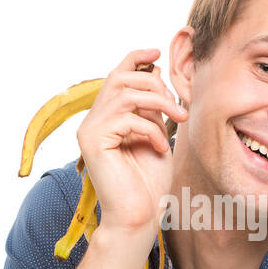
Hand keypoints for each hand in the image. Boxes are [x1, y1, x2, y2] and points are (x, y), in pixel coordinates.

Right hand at [77, 48, 187, 236]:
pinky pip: (127, 118)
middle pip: (120, 77)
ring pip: (125, 94)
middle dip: (155, 85)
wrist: (140, 215)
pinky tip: (160, 147)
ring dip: (159, 103)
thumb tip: (154, 72)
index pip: (117, 74)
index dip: (136, 58)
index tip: (159, 52)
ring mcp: (89, 130)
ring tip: (178, 120)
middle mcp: (93, 120)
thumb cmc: (149, 181)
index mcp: (106, 117)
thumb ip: (153, 107)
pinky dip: (151, 129)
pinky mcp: (92, 141)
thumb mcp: (156, 133)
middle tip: (178, 107)